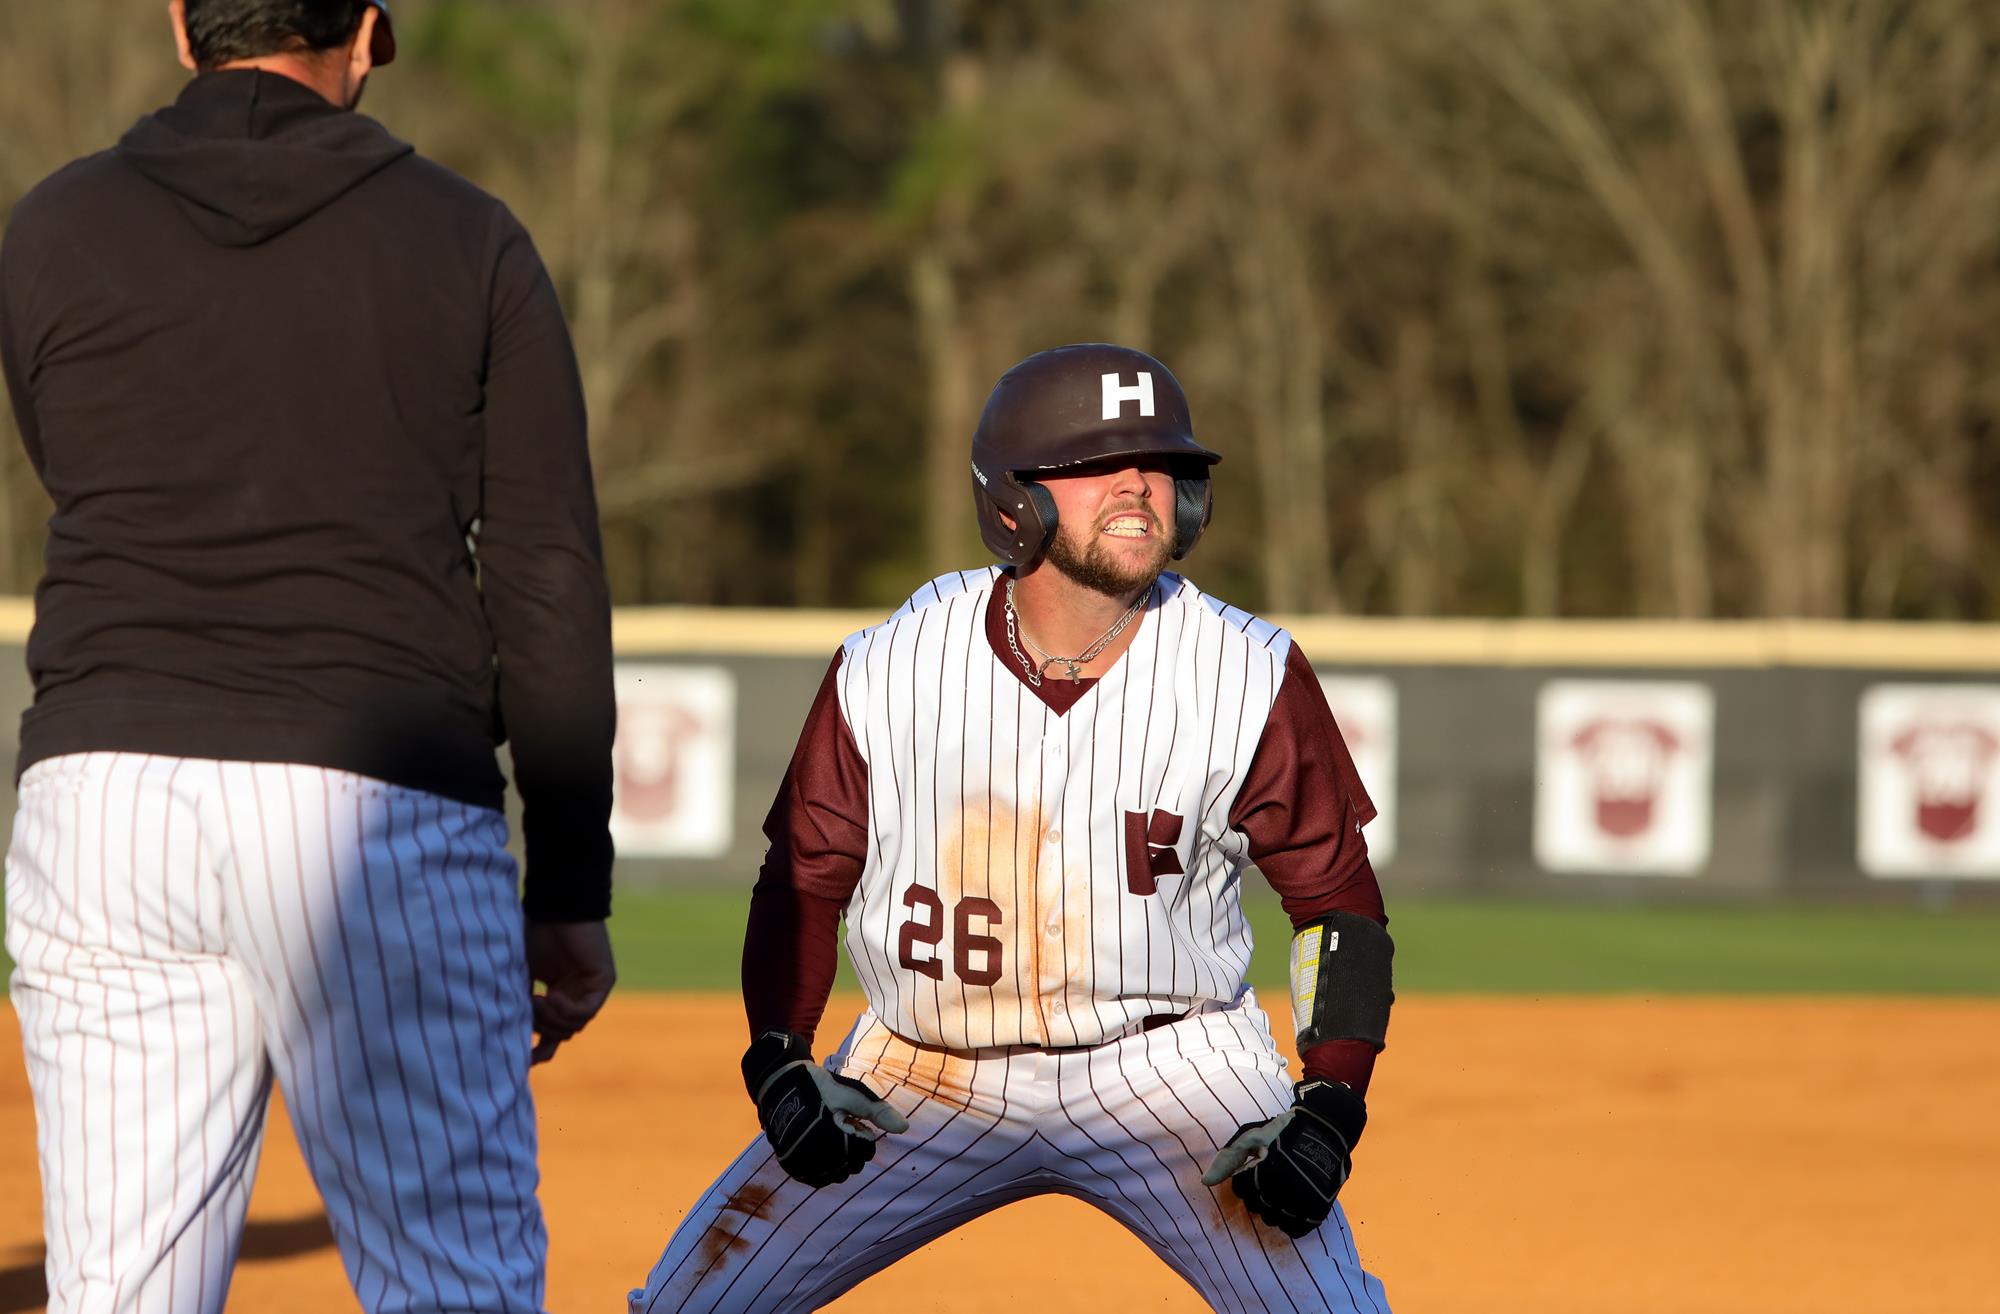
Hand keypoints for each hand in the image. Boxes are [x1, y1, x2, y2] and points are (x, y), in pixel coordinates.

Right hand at [524, 917, 615, 1063]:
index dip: (541, 1049)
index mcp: (557, 993)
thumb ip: (520, 1004)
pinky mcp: (602, 981)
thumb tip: (509, 1039)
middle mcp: (575, 994)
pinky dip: (567, 1009)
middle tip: (526, 1009)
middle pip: (561, 1032)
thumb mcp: (521, 976)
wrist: (554, 908)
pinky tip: (553, 996)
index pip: (554, 1032)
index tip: (525, 1061)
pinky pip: (585, 1011)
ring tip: (535, 1000)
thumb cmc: (533, 933)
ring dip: (551, 1018)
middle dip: (541, 1028)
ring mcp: (590, 989)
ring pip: (573, 1026)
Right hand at [743, 1031, 909, 1186]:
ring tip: (829, 1135)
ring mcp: (800, 1164)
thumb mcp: (852, 1096)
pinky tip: (822, 1150)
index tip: (851, 1120)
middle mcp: (814, 1157)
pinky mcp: (791, 1166)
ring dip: (839, 1160)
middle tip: (839, 1127)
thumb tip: (905, 1128)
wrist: (782, 1086)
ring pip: (835, 1175)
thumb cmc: (822, 1089)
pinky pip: (817, 1179)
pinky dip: (824, 1168)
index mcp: (832, 1139)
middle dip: (852, 1149)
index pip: (864, 1153)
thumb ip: (878, 1113)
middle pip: (851, 1167)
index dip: (862, 1135)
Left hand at [1201, 1080, 1365, 1237]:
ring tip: (1284, 1189)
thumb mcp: (1251, 1137)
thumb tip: (1205, 1182)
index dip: (1247, 1178)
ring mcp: (1299, 1202)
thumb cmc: (1282, 1132)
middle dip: (1259, 1193)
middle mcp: (1279, 1189)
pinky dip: (1292, 1222)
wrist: (1325, 1130)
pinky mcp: (1317, 1210)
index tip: (1259, 1168)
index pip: (1241, 1190)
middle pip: (1255, 1206)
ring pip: (1273, 1219)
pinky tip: (1293, 1206)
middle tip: (1273, 1177)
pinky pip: (1295, 1230)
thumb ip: (1227, 1160)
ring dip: (1274, 1208)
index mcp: (1261, 1171)